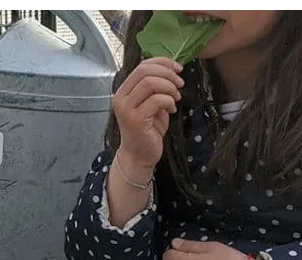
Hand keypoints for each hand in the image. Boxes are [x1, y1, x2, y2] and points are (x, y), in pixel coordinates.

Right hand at [113, 57, 184, 172]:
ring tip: (176, 97)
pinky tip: (172, 109)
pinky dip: (169, 101)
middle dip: (168, 73)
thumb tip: (172, 71)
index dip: (162, 62)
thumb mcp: (152, 103)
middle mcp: (121, 97)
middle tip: (180, 83)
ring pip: (150, 83)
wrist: (139, 155)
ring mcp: (126, 108)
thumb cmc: (147, 130)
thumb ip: (156, 88)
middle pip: (144, 71)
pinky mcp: (135, 119)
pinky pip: (156, 100)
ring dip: (169, 87)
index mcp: (124, 90)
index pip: (142, 66)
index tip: (178, 68)